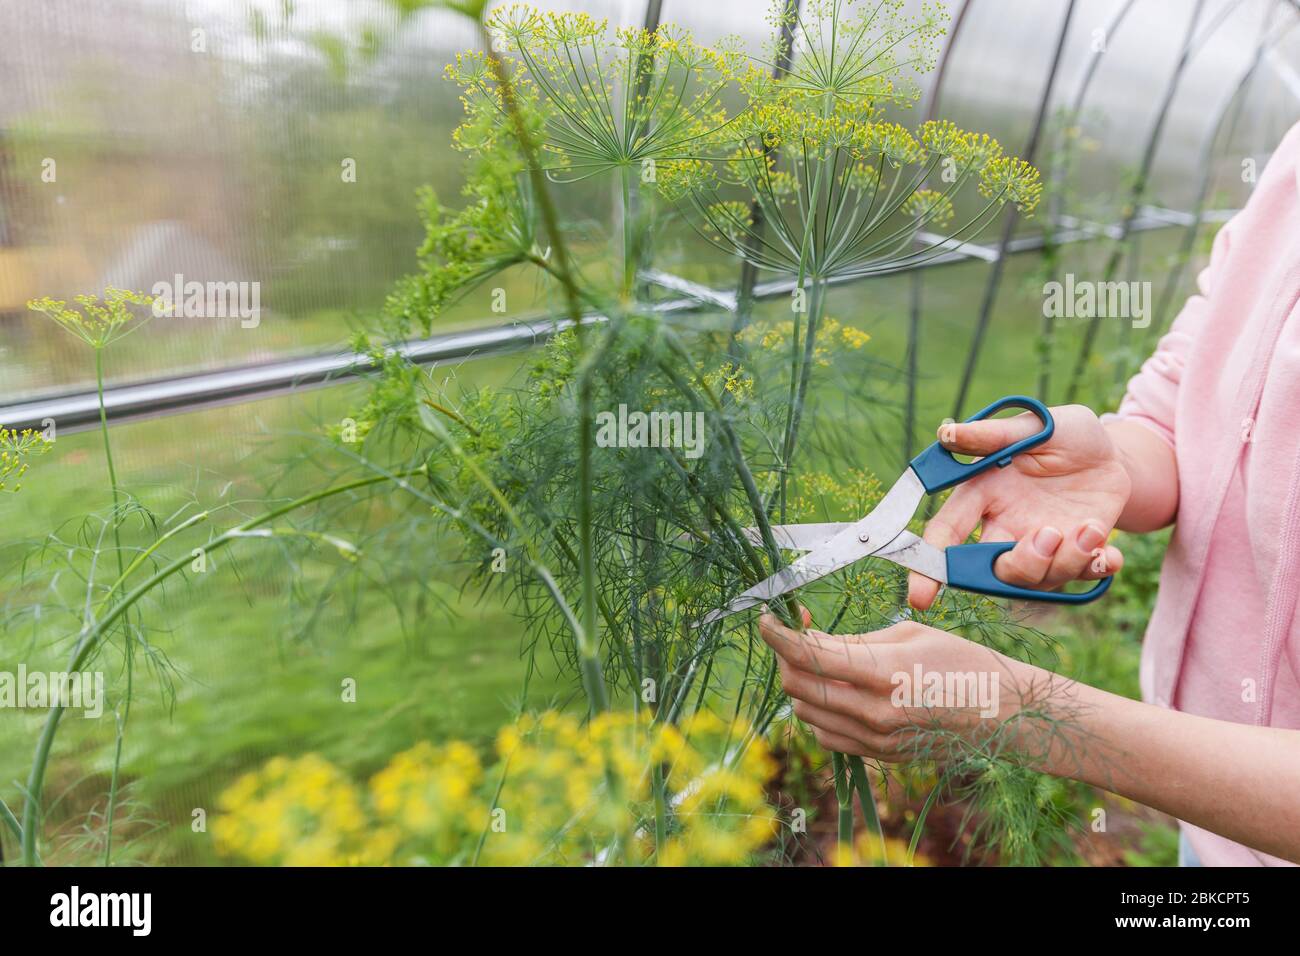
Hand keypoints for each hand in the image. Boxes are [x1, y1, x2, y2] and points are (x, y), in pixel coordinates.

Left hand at [759, 611, 1041, 760]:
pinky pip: (828, 735)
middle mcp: (875, 712)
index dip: (778, 634)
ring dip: (801, 683)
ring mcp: (876, 739)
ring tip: (819, 659)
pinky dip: (820, 711)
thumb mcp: (908, 635)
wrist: (1006, 714)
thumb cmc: (962, 661)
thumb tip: (809, 639)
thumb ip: (853, 641)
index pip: (809, 654)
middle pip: (798, 686)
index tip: (766, 617)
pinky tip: (837, 690)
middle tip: (794, 632)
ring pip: (807, 712)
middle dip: (785, 656)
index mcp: (885, 672)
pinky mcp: (880, 755)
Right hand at [909, 404, 1131, 609]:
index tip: (920, 596)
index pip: (947, 532)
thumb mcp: (1033, 426)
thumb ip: (991, 435)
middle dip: (1021, 564)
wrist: (1111, 451)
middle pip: (994, 569)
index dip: (929, 565)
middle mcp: (1006, 526)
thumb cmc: (1062, 432)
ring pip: (1037, 579)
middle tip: (1049, 534)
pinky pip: (1080, 577)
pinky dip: (1096, 568)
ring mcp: (1041, 544)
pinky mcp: (1075, 553)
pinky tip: (1109, 553)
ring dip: (1066, 560)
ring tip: (1091, 528)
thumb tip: (945, 433)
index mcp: (983, 494)